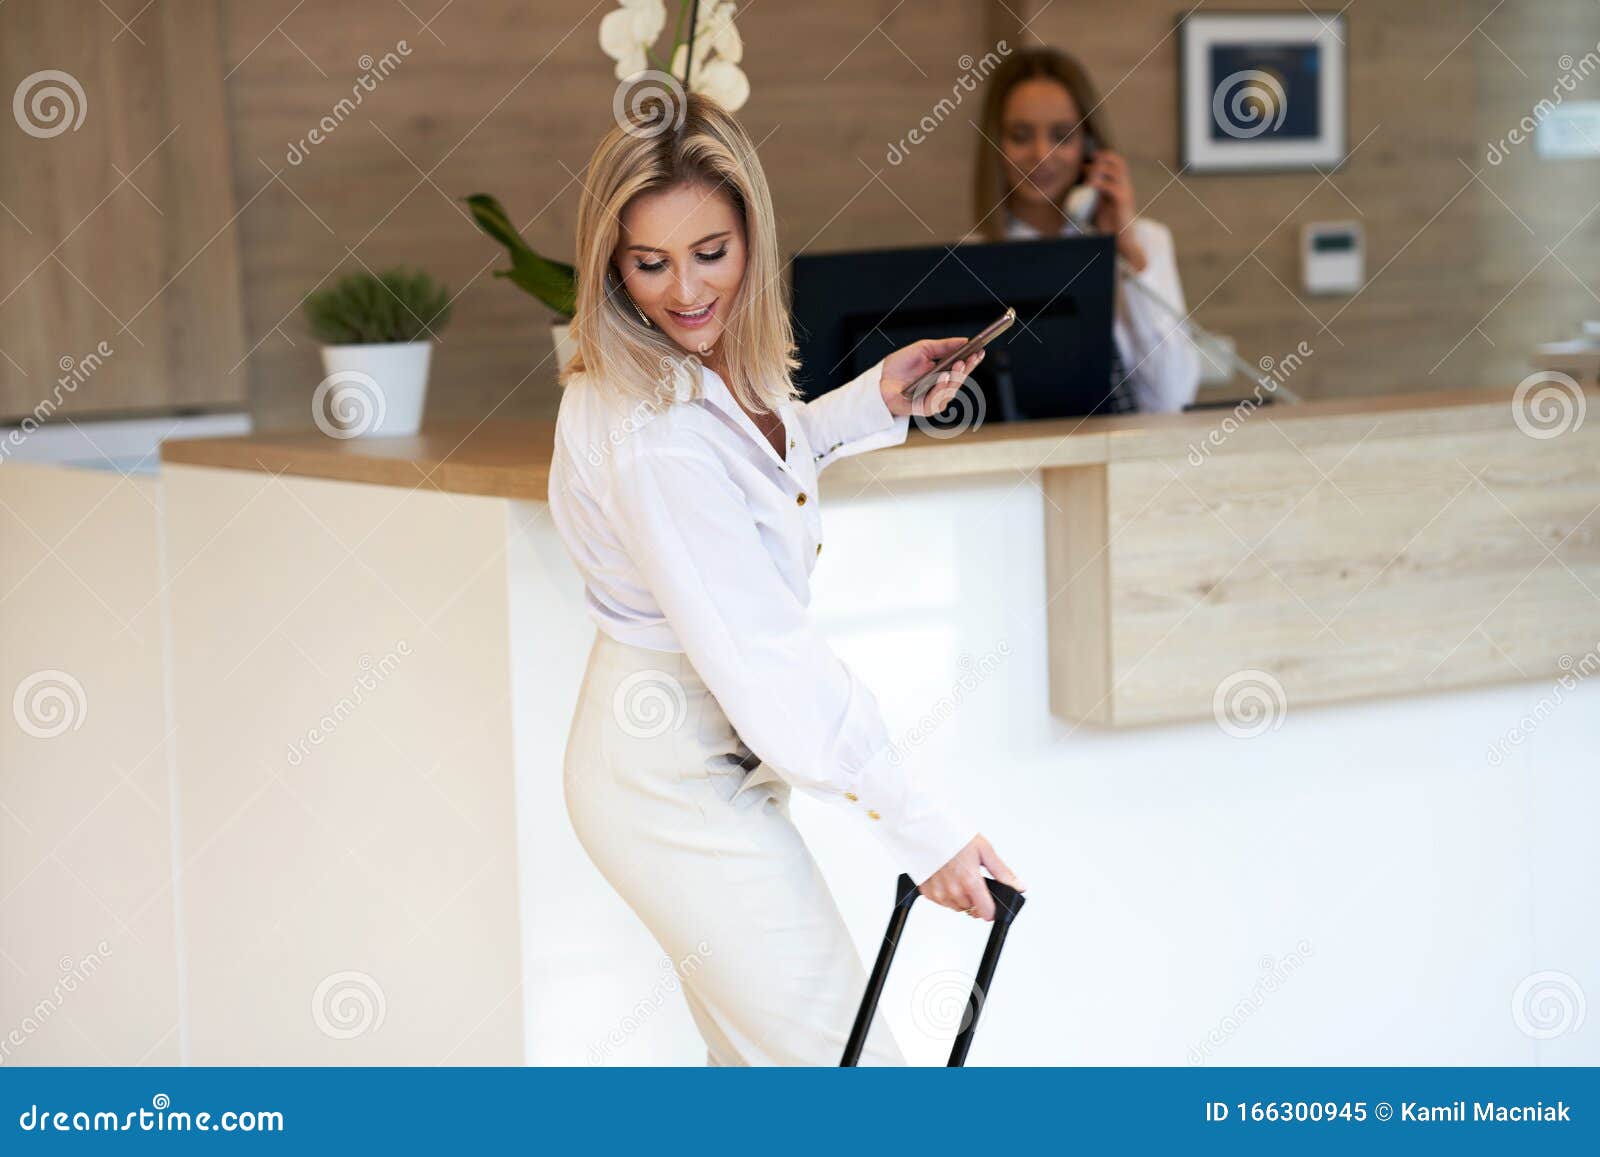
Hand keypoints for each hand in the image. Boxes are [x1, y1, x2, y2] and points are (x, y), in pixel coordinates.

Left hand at [879, 337, 984, 417]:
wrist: (879, 378)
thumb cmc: (900, 365)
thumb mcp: (924, 349)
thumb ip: (945, 346)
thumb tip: (965, 341)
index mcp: (943, 374)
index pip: (962, 369)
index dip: (972, 361)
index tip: (981, 351)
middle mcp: (940, 389)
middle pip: (959, 381)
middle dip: (966, 369)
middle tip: (970, 358)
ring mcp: (933, 400)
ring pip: (950, 392)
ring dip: (955, 379)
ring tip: (957, 365)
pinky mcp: (922, 409)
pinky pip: (936, 402)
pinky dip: (940, 389)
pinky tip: (942, 377)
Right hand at [918, 833, 1024, 921]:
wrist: (926, 828)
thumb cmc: (953, 834)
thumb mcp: (984, 850)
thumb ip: (1003, 873)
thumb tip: (1018, 887)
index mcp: (970, 881)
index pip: (986, 912)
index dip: (992, 909)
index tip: (991, 903)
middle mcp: (953, 890)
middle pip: (971, 909)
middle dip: (975, 898)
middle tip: (972, 878)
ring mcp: (939, 893)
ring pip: (956, 907)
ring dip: (960, 897)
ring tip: (959, 876)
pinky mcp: (927, 891)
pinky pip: (941, 901)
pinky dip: (946, 894)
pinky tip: (947, 878)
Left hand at [1085, 150, 1147, 270]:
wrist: (1122, 241)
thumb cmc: (1110, 225)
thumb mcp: (1100, 203)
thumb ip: (1095, 190)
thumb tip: (1084, 177)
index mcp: (1121, 185)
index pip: (1117, 162)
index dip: (1104, 156)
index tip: (1090, 157)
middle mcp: (1126, 186)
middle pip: (1119, 162)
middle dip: (1102, 160)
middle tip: (1088, 167)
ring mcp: (1126, 193)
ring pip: (1116, 171)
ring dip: (1100, 171)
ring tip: (1088, 179)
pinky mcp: (1124, 202)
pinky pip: (1113, 187)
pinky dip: (1101, 184)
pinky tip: (1091, 187)